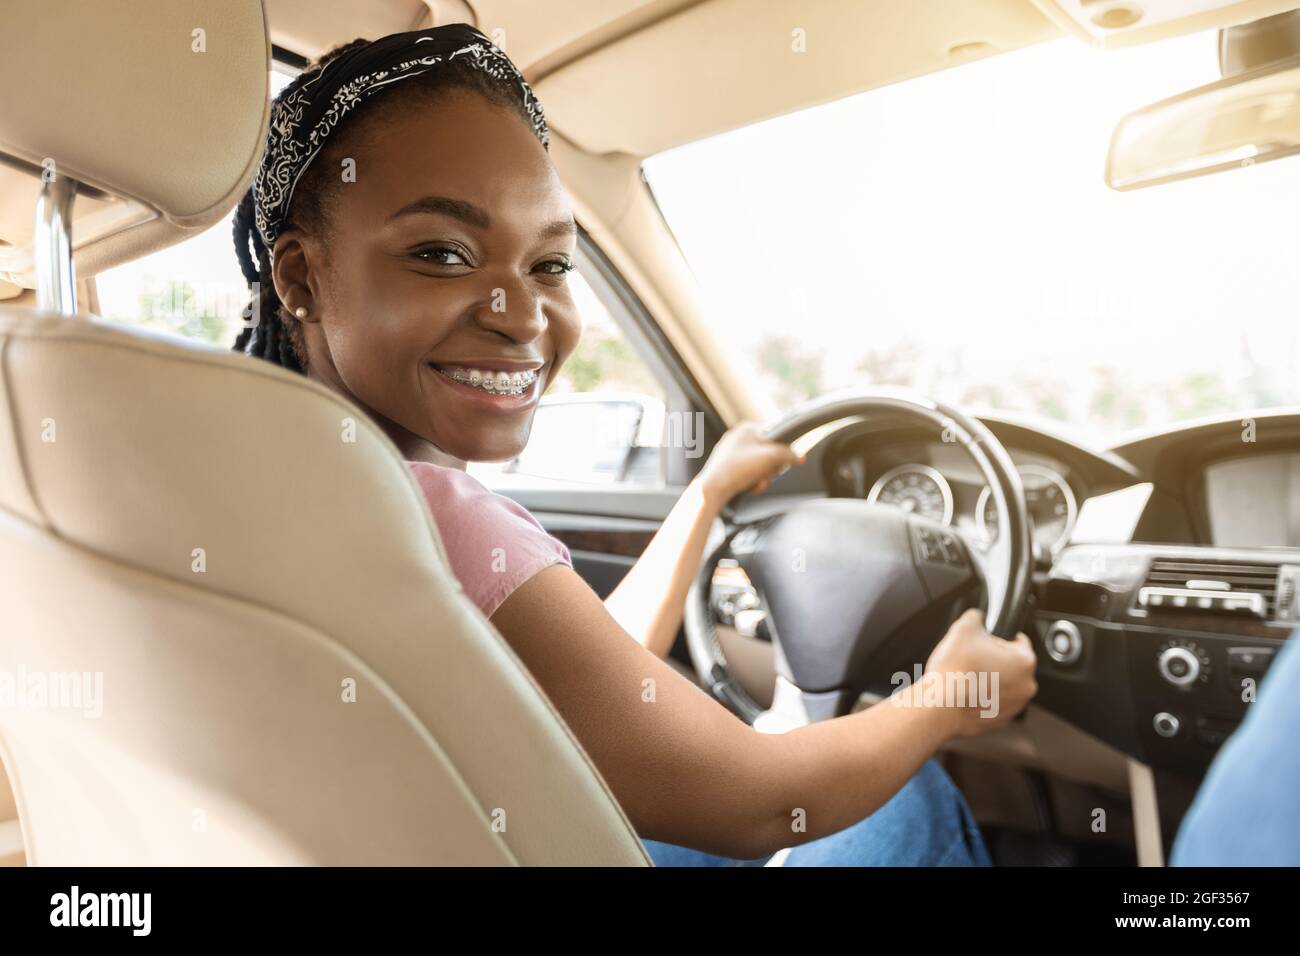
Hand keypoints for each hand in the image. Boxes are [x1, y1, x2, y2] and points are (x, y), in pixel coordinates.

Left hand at [697, 421, 801, 509]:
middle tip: (766, 474)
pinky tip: (749, 488)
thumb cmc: (738, 468)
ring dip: (762, 478)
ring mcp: (730, 454)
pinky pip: (747, 475)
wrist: (713, 489)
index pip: (774, 437)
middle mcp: (737, 438)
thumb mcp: (771, 457)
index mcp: (746, 428)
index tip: (780, 461)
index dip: (780, 451)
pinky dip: (751, 483)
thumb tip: (801, 457)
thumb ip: (789, 455)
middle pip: (767, 454)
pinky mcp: (726, 469)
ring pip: (758, 466)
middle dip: (769, 468)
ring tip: (756, 483)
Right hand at [921, 609, 1037, 738]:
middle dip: (993, 659)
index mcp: (1024, 661)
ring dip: (989, 679)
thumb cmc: (954, 671)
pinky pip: (993, 703)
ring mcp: (1014, 707)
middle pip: (1011, 664)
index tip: (984, 640)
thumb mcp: (963, 627)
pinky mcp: (999, 721)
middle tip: (971, 658)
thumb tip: (978, 617)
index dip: (998, 636)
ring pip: (1003, 685)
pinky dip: (982, 697)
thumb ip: (977, 616)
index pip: (1018, 640)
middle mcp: (1025, 686)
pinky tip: (965, 692)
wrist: (939, 707)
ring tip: (966, 676)